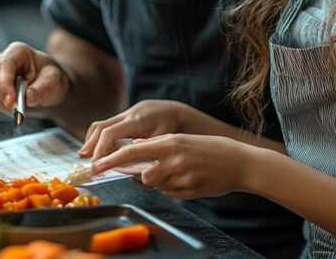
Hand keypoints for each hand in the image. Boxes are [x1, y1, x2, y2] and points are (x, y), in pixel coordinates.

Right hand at [0, 41, 69, 111]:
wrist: (48, 86)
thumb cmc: (50, 78)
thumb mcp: (53, 81)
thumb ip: (41, 89)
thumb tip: (28, 98)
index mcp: (17, 51)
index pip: (6, 65)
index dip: (6, 84)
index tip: (12, 102)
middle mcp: (2, 60)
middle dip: (7, 96)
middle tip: (21, 110)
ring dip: (6, 102)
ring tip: (25, 104)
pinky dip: (5, 106)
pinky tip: (18, 104)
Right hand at [78, 100, 187, 159]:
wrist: (172, 110)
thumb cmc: (170, 126)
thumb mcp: (162, 140)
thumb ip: (146, 152)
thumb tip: (131, 169)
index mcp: (136, 121)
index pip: (110, 133)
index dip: (100, 148)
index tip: (96, 163)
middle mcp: (127, 115)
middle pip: (100, 126)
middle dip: (90, 143)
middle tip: (82, 159)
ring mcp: (124, 115)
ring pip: (100, 124)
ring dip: (91, 139)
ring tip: (85, 155)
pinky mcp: (123, 117)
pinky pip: (106, 125)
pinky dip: (98, 137)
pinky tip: (97, 148)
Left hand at [91, 134, 258, 198]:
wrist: (239, 162)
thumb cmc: (208, 149)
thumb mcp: (182, 140)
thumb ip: (159, 146)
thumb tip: (135, 151)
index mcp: (170, 142)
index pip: (132, 152)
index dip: (111, 160)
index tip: (96, 166)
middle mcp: (174, 159)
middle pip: (143, 175)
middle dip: (144, 176)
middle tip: (149, 172)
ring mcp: (183, 177)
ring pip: (156, 186)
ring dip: (160, 182)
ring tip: (178, 173)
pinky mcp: (190, 192)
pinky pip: (170, 194)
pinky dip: (174, 189)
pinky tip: (188, 180)